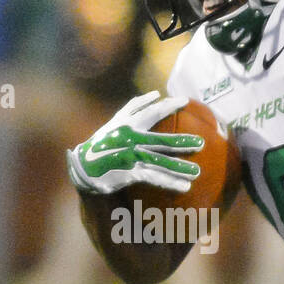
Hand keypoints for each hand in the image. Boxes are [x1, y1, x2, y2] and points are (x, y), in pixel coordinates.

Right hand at [66, 91, 203, 195]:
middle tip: (201, 143)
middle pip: (161, 140)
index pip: (150, 111)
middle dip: (182, 142)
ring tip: (197, 172)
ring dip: (180, 168)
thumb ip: (133, 110)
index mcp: (126, 125)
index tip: (184, 100)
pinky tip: (185, 187)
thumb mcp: (115, 123)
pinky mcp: (130, 172)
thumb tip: (153, 96)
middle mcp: (130, 139)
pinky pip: (154, 178)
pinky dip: (170, 183)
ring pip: (160, 162)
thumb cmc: (102, 143)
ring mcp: (130, 156)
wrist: (82, 166)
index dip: (167, 105)